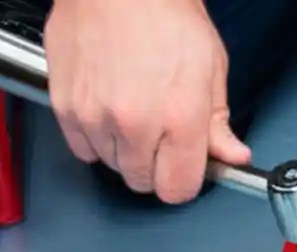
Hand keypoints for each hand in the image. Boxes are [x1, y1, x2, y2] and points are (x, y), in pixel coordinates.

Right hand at [44, 0, 250, 203]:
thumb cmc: (165, 13)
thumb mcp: (211, 66)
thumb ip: (217, 123)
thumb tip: (231, 156)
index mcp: (179, 118)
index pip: (178, 190)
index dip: (184, 180)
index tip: (185, 166)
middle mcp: (135, 124)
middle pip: (143, 183)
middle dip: (154, 165)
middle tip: (160, 131)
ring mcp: (95, 117)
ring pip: (112, 165)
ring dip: (124, 149)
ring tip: (133, 108)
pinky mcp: (65, 108)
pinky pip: (82, 149)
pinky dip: (95, 137)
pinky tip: (108, 108)